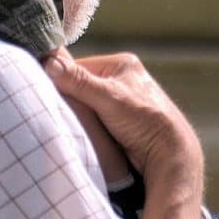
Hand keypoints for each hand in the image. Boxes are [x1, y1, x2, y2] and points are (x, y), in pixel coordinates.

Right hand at [45, 50, 202, 179]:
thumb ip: (78, 80)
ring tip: (68, 123)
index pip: (79, 66)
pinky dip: (86, 124)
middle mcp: (122, 79)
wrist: (171, 156)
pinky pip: (94, 118)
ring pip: (86, 103)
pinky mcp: (121, 121)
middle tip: (56, 110)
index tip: (48, 93)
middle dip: (71, 98)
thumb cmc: (145, 121)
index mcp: (122, 64)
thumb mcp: (108, 97)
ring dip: (79, 113)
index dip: (62, 79)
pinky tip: (80, 131)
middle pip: (81, 85)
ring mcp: (122, 101)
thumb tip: (49, 61)